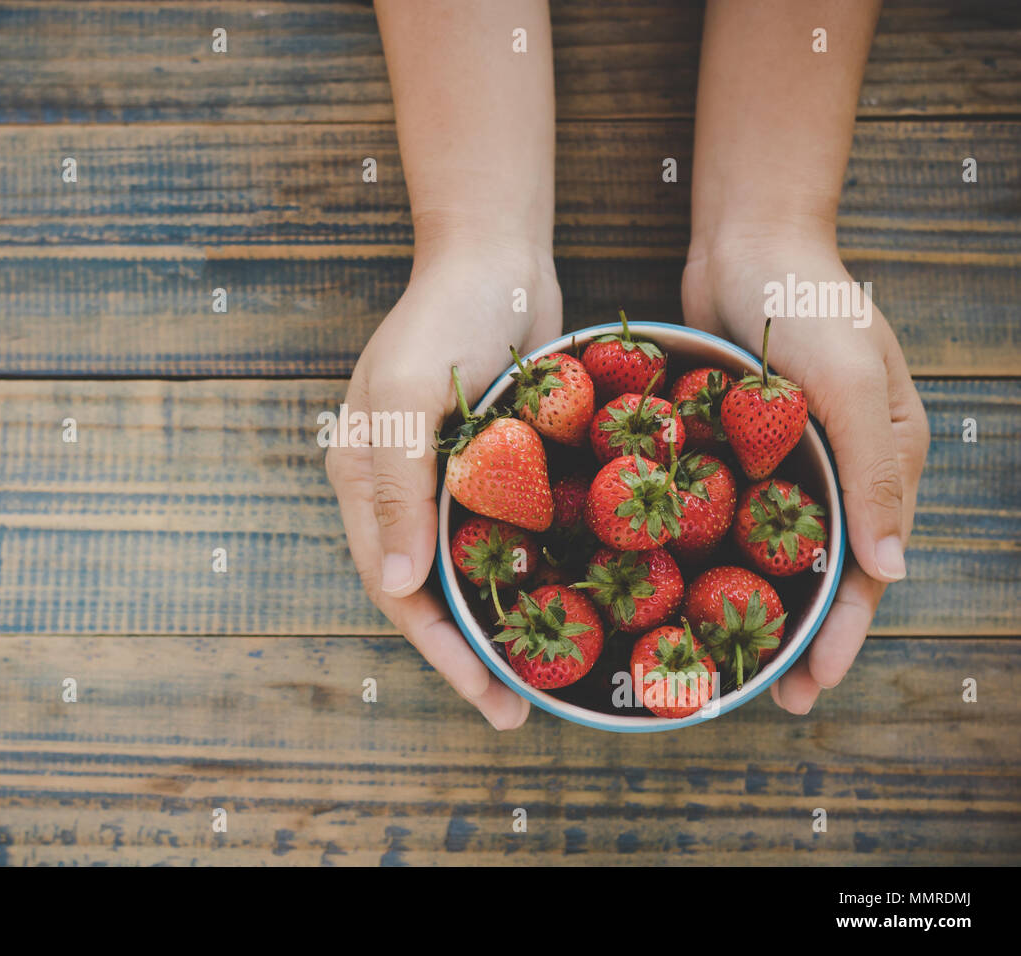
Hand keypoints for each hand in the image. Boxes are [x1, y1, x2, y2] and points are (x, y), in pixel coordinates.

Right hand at [326, 239, 560, 728]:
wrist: (497, 254)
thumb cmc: (446, 317)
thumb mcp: (407, 399)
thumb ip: (398, 492)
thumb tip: (396, 587)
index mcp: (364, 480)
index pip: (395, 586)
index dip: (439, 647)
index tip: (488, 694)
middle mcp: (397, 488)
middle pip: (427, 591)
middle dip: (468, 655)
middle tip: (516, 709)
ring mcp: (443, 477)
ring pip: (464, 570)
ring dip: (496, 623)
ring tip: (540, 675)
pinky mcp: (488, 463)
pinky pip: (499, 532)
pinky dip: (522, 572)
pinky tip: (560, 599)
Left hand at [682, 232, 930, 713]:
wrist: (747, 238)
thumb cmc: (809, 303)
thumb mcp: (851, 383)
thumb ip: (872, 473)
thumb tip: (891, 572)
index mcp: (885, 459)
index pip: (869, 568)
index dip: (844, 633)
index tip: (811, 687)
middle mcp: (839, 467)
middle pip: (823, 571)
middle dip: (801, 636)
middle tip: (769, 696)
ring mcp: (787, 456)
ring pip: (775, 549)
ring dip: (756, 601)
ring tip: (725, 657)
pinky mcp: (738, 444)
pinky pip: (729, 508)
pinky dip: (715, 547)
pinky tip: (681, 582)